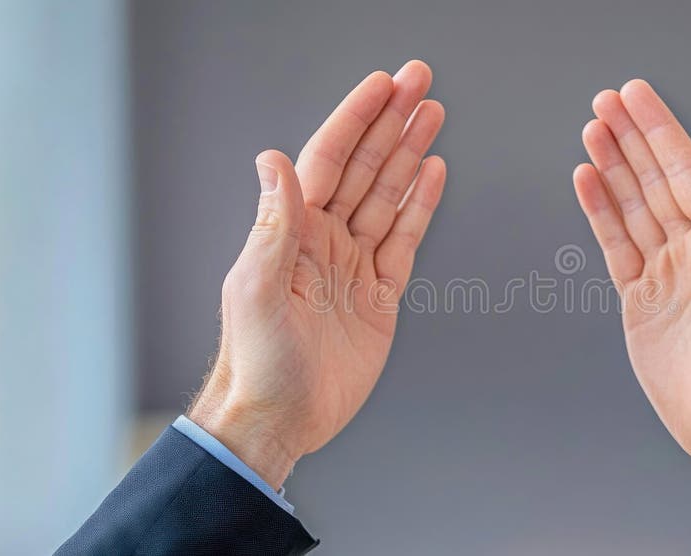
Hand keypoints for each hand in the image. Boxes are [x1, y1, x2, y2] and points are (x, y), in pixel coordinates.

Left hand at [189, 61, 445, 488]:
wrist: (281, 419)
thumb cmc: (258, 361)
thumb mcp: (258, 289)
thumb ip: (274, 224)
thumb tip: (273, 161)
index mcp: (293, 232)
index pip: (330, 159)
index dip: (357, 120)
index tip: (382, 86)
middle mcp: (326, 240)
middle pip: (366, 168)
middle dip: (393, 122)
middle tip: (420, 83)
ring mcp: (355, 265)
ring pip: (389, 197)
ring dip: (410, 154)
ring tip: (432, 116)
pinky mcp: (381, 295)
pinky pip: (405, 240)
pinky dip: (420, 206)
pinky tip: (431, 175)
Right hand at [573, 80, 690, 494]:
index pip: (687, 174)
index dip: (661, 134)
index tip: (637, 99)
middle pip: (655, 181)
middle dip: (630, 140)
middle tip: (605, 102)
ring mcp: (664, 273)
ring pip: (632, 207)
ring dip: (612, 168)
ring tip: (591, 131)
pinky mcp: (639, 301)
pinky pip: (615, 247)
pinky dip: (600, 213)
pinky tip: (588, 183)